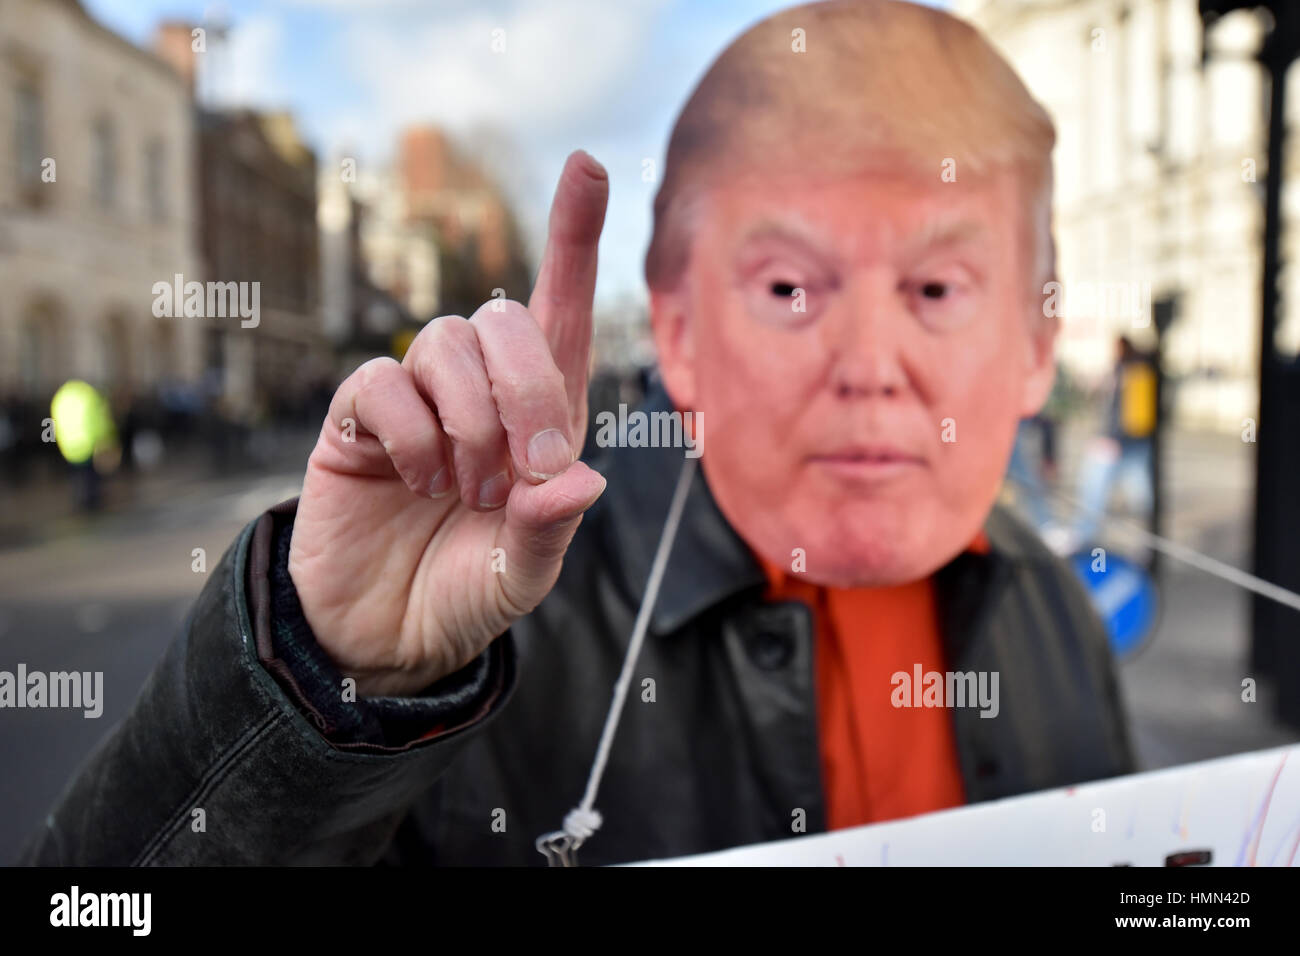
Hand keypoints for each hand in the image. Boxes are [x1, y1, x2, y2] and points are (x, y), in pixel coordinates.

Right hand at [288, 151, 609, 696]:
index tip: (588, 165)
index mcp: (540, 419)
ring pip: (444, 342)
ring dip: (467, 422)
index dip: (573, 238)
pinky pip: (383, 383)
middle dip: (527, 389)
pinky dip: (410, 434)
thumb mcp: (521, 580)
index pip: (560, 313)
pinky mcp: (358, 418)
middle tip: (525, 474)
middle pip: (505, 320)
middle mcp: (481, 394)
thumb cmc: (465, 593)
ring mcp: (416, 400)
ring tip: (464, 493)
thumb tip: (581, 477)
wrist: (382, 635)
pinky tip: (416, 482)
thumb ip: (551, 533)